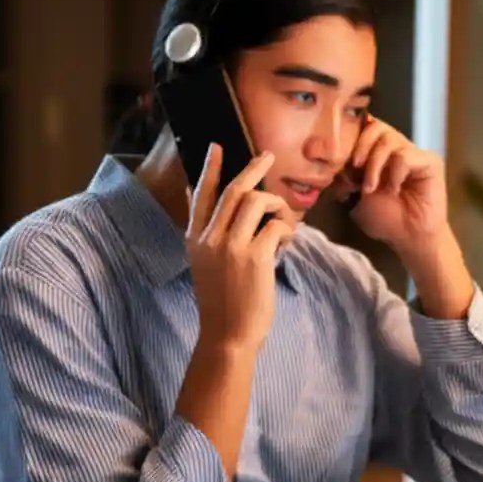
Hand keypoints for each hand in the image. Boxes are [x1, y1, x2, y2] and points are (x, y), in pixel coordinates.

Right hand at [185, 144, 293, 352]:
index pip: (201, 194)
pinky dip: (287, 230)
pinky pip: (277, 226)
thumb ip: (203, 231)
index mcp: (194, 238)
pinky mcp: (255, 256)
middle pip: (234, 190)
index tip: (216, 146)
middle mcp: (209, 237)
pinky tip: (287, 243)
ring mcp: (231, 245)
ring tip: (283, 221)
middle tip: (268, 157)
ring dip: (276, 205)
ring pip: (256, 201)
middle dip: (253, 170)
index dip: (210, 168)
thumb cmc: (221, 301)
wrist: (227, 335)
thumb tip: (195, 197)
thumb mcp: (203, 263)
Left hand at [336, 117, 447, 251]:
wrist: (409, 238)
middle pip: (375, 126)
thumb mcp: (355, 195)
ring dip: (375, 164)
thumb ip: (346, 172)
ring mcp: (412, 153)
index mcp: (377, 153)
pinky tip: (395, 190)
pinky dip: (395, 173)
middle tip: (355, 166)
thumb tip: (334, 155)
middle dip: (361, 145)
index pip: (363, 128)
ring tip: (371, 188)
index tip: (339, 156)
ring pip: (389, 139)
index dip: (350, 136)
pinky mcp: (429, 161)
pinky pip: (405, 156)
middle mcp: (395, 148)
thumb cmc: (384, 219)